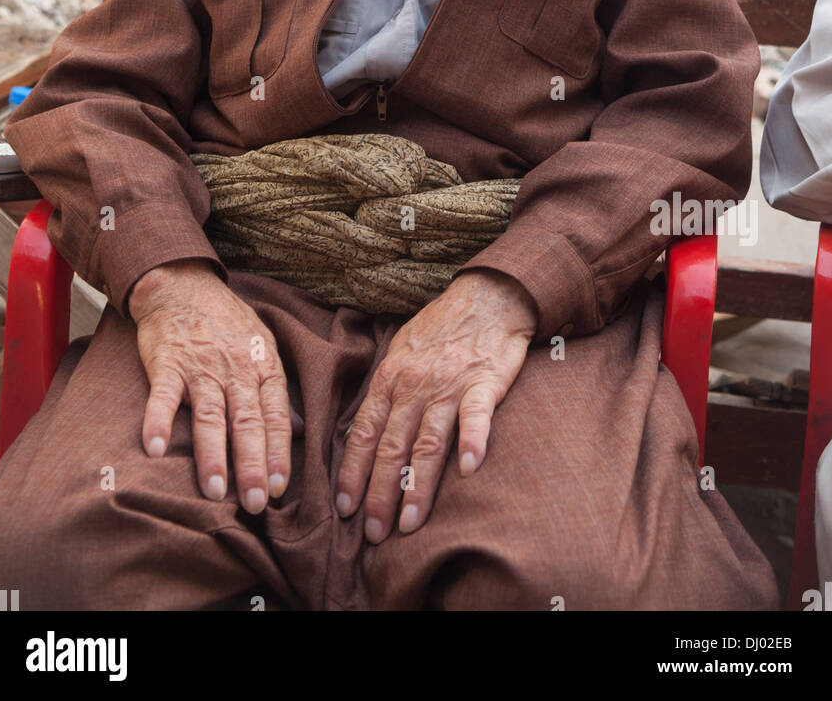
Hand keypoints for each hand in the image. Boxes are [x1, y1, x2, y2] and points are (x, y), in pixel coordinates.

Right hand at [128, 259, 292, 514]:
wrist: (183, 285)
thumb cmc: (226, 323)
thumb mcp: (261, 346)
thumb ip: (272, 389)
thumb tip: (295, 432)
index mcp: (262, 366)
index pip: (275, 416)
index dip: (278, 453)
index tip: (279, 488)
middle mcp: (235, 369)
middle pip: (247, 422)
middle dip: (252, 464)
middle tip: (255, 502)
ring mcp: (201, 366)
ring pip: (210, 415)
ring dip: (212, 454)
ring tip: (213, 490)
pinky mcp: (168, 363)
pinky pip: (163, 395)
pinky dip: (156, 421)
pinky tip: (153, 448)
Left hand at [335, 270, 536, 542]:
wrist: (487, 296)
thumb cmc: (441, 329)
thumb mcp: (400, 354)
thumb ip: (385, 394)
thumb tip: (362, 435)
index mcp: (390, 379)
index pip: (364, 432)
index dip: (353, 472)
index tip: (345, 508)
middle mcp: (414, 385)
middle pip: (392, 446)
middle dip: (380, 494)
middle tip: (374, 534)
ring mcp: (449, 385)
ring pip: (428, 442)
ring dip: (417, 485)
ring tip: (409, 522)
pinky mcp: (484, 382)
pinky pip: (476, 416)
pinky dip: (471, 442)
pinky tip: (468, 470)